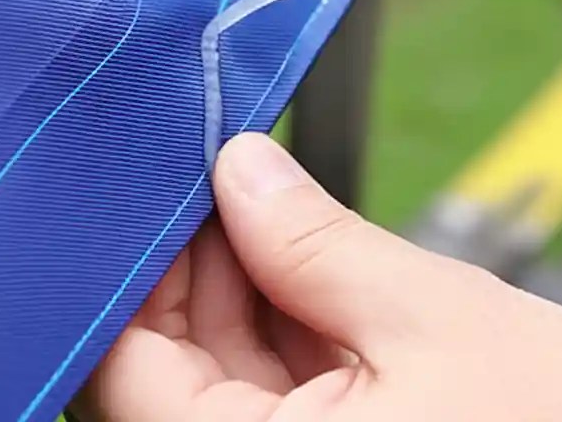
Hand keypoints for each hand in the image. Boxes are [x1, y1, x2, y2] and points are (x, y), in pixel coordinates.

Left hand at [75, 133, 561, 421]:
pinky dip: (279, 322)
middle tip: (224, 168)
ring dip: (237, 286)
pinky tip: (301, 256)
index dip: (135, 265)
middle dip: (193, 262)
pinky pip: (270, 394)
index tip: (165, 179)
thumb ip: (319, 242)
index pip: (127, 370)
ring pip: (217, 375)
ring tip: (269, 201)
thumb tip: (242, 171)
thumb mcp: (434, 316)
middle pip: (167, 368)